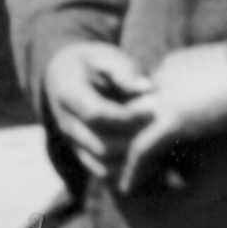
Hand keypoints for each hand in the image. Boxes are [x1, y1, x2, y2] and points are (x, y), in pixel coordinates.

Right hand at [42, 42, 152, 180]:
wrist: (67, 73)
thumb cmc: (93, 62)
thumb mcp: (106, 56)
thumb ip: (124, 71)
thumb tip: (149, 88)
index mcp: (67, 93)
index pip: (96, 114)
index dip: (126, 116)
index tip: (153, 108)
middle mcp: (66, 123)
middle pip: (101, 145)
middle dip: (134, 140)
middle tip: (160, 129)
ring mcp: (73, 142)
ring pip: (103, 164)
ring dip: (132, 160)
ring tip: (157, 145)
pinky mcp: (82, 153)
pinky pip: (103, 172)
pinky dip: (126, 170)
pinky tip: (149, 158)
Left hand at [118, 44, 226, 194]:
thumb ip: (213, 83)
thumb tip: (218, 98)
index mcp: (172, 65)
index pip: (142, 93)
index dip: (139, 118)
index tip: (137, 137)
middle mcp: (161, 80)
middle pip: (126, 111)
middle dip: (120, 137)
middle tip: (116, 161)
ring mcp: (165, 100)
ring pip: (126, 131)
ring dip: (120, 156)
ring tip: (118, 178)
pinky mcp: (174, 120)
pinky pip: (141, 150)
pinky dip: (133, 170)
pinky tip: (128, 188)